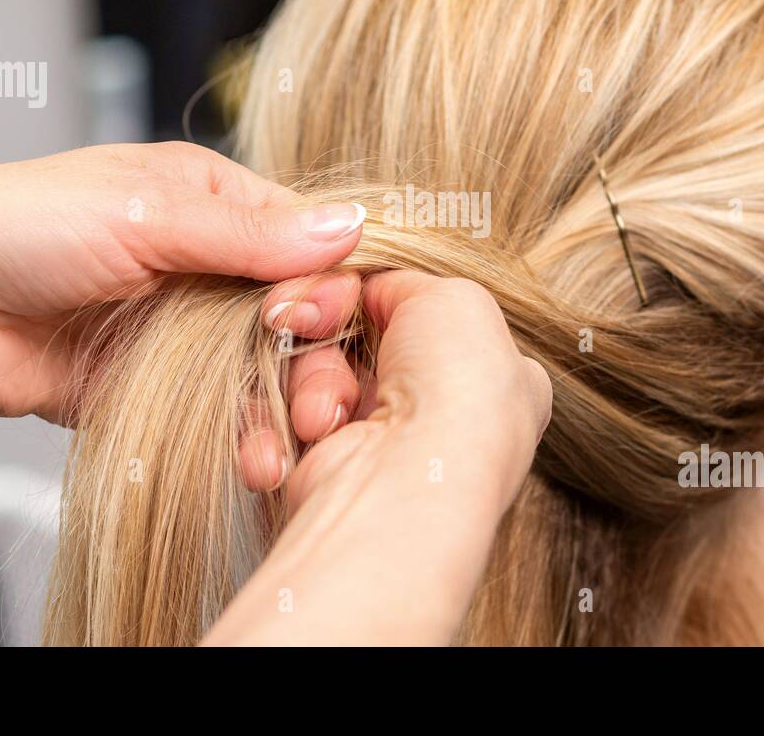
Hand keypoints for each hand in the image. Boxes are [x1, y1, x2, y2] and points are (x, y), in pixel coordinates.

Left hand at [0, 143, 365, 456]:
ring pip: (270, 369)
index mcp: (217, 201)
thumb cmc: (20, 223)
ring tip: (295, 439)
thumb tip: (351, 227)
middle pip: (301, 314)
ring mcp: (187, 329)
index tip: (312, 321)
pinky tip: (258, 459)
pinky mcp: (161, 387)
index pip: (308, 244)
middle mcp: (211, 263)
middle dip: (319, 359)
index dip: (328, 285)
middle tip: (320, 402)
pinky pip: (224, 413)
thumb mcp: (144, 214)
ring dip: (290, 405)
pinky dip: (247, 436)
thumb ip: (249, 234)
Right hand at [208, 272, 551, 644]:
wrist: (404, 481)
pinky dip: (273, 430)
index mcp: (491, 375)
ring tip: (319, 416)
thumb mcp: (454, 297)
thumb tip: (369, 288)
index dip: (377, 299)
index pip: (421, 317)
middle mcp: (443, 416)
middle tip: (305, 325)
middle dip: (324, 335)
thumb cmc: (451, 386)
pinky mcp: (329, 476)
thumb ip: (407, 281)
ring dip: (306, 385)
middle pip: (354, 343)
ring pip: (313, 380)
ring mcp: (385, 450)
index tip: (346, 288)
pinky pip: (278, 427)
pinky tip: (291, 446)